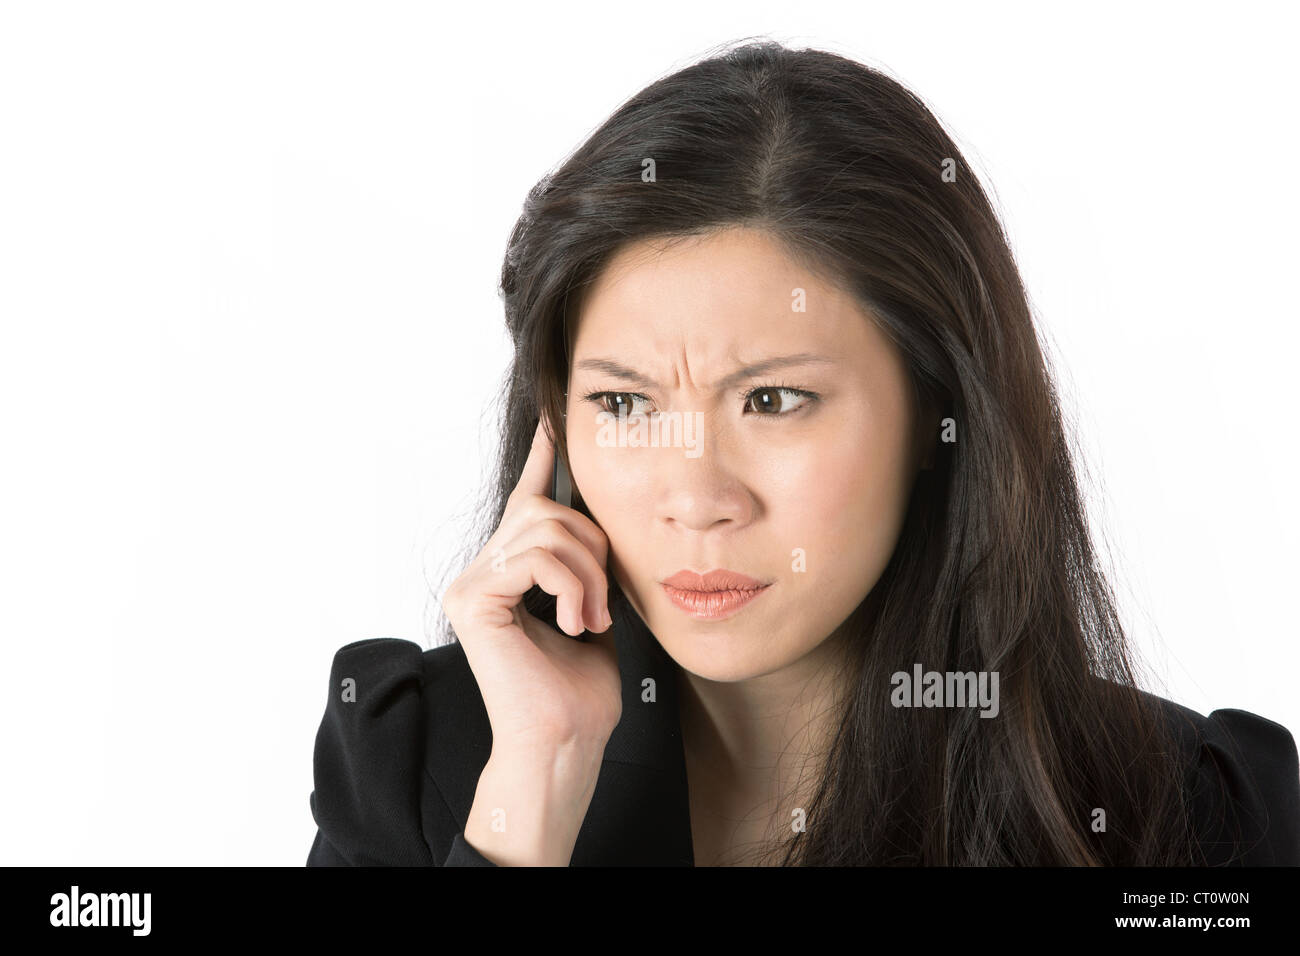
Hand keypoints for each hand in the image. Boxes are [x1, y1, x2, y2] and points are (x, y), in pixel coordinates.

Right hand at [442, 418, 621, 751]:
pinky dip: (571, 586)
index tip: (554, 419)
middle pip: (544, 508)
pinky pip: (536, 556)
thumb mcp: (595, 609)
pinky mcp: (471, 598)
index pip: (526, 500)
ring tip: (591, 619)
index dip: (541, 457)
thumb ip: (587, 564)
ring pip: (546, 528)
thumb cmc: (580, 692)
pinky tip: (575, 623)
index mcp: (510, 573)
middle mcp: (482, 572)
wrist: (565, 743)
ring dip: (587, 572)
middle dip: (591, 544)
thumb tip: (598, 522)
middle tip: (603, 601)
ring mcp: (470, 583)